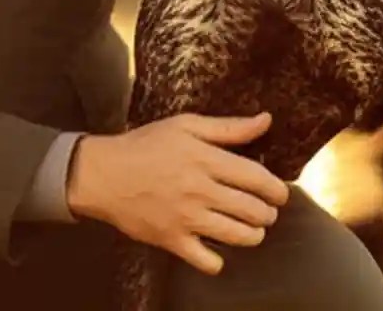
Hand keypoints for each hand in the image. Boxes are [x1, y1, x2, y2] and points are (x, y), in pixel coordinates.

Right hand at [66, 112, 289, 275]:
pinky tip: (216, 248)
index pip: (257, 178)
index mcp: (205, 159)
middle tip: (264, 211)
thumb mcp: (185, 126)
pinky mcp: (172, 240)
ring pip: (239, 236)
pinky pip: (208, 261)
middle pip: (253, 210)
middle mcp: (199, 190)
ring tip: (250, 229)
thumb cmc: (144, 145)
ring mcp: (186, 218)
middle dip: (267, 213)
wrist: (102, 174)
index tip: (279, 193)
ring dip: (253, 235)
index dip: (276, 189)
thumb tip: (266, 120)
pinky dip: (218, 260)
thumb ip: (227, 127)